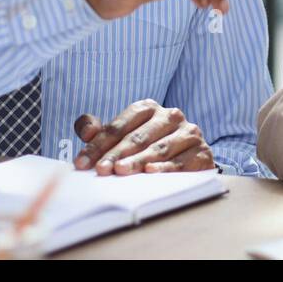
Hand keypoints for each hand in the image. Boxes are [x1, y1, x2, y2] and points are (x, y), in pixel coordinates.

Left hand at [72, 100, 215, 174]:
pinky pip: (180, 161)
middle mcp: (170, 116)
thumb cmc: (149, 146)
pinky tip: (150, 173)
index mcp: (148, 108)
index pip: (119, 126)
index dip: (98, 144)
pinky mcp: (201, 151)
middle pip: (137, 137)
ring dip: (138, 161)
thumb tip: (86, 130)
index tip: (82, 162)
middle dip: (116, 154)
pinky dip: (164, 168)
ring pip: (158, 148)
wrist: (188, 158)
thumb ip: (100, 130)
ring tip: (121, 171)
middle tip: (101, 169)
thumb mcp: (123, 135)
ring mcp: (188, 132)